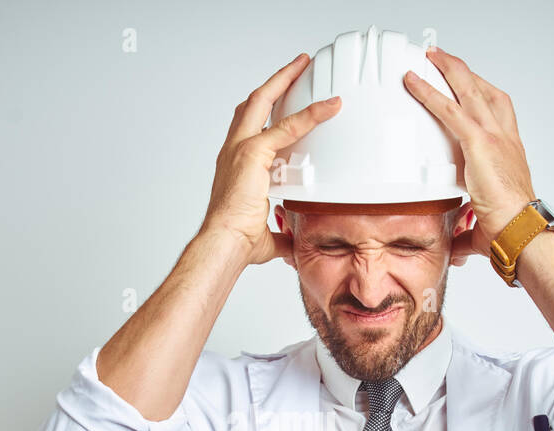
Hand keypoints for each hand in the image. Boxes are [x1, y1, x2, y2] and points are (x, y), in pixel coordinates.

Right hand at [200, 53, 342, 265]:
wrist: (224, 242)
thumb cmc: (236, 241)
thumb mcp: (266, 236)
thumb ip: (281, 233)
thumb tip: (294, 242)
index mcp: (235, 166)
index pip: (250, 129)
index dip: (265, 112)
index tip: (280, 100)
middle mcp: (233, 151)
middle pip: (251, 103)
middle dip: (273, 82)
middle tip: (294, 67)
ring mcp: (240, 148)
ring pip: (262, 101)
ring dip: (285, 80)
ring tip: (303, 66)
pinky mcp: (253, 152)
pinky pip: (287, 126)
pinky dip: (310, 114)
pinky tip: (329, 107)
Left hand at [403, 46, 536, 264]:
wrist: (522, 231)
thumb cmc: (511, 230)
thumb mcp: (482, 227)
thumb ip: (465, 233)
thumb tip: (455, 249)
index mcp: (510, 152)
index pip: (497, 111)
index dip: (481, 94)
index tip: (467, 87)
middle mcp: (506, 138)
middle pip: (485, 91)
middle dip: (463, 72)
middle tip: (443, 59)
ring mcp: (495, 137)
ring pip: (469, 90)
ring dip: (449, 69)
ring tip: (431, 57)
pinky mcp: (480, 143)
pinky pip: (450, 110)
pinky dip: (431, 93)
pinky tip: (415, 82)